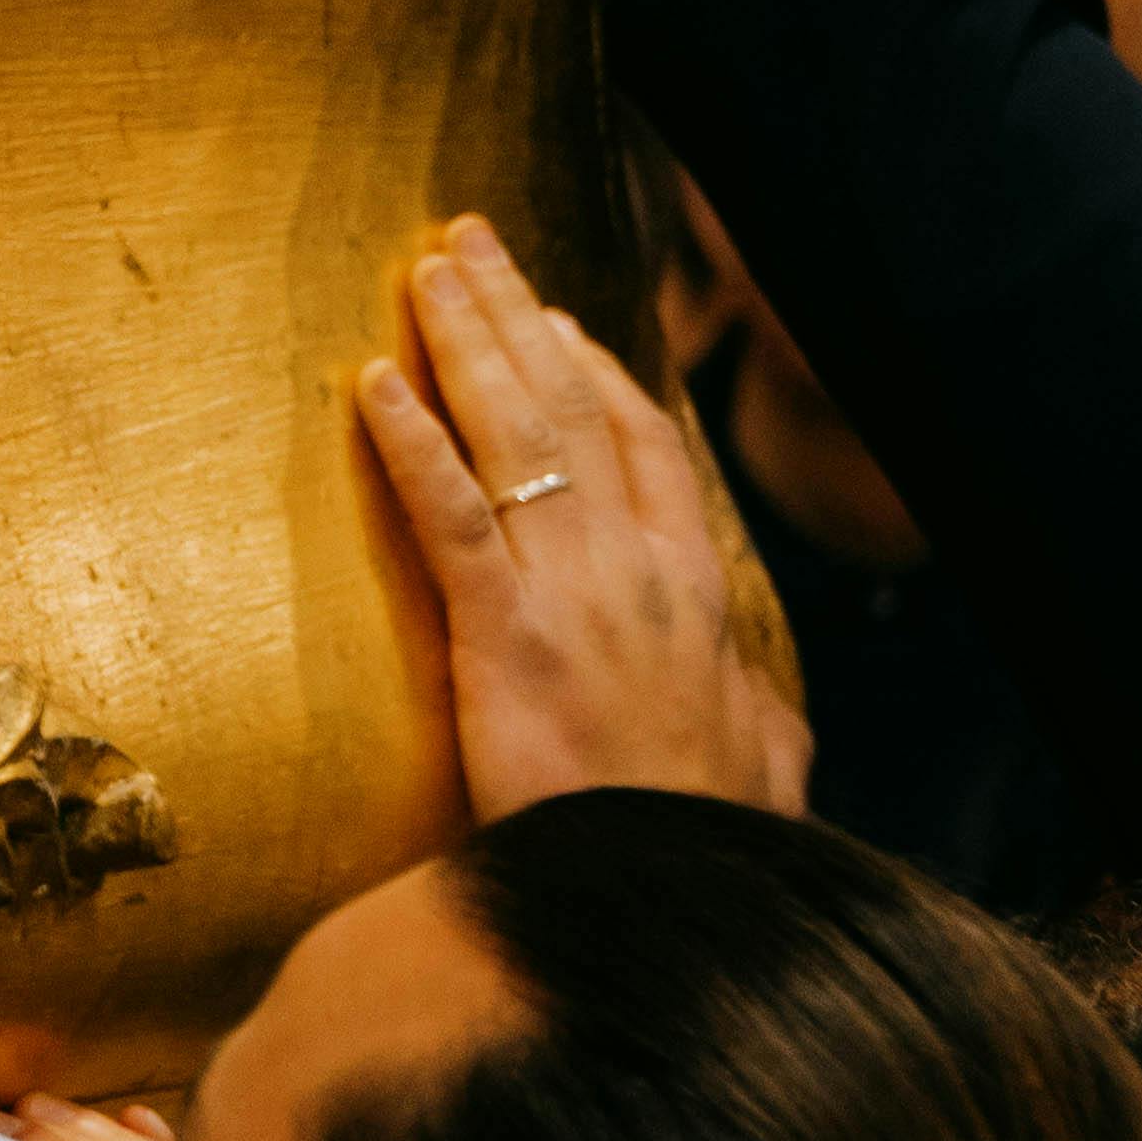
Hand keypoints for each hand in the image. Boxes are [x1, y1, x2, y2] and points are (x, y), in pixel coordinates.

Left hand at [358, 214, 808, 818]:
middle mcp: (637, 569)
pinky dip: (409, 442)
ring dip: (465, 341)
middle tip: (467, 241)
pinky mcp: (505, 635)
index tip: (556, 319)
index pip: (646, 448)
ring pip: (512, 434)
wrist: (671, 899)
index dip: (596, 372)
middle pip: (572, 408)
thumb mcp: (764, 775)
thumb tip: (771, 719)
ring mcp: (572, 594)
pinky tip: (371, 382)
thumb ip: (761, 730)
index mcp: (694, 593)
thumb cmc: (709, 847)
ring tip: (423, 269)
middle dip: (516, 315)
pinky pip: (448, 516)